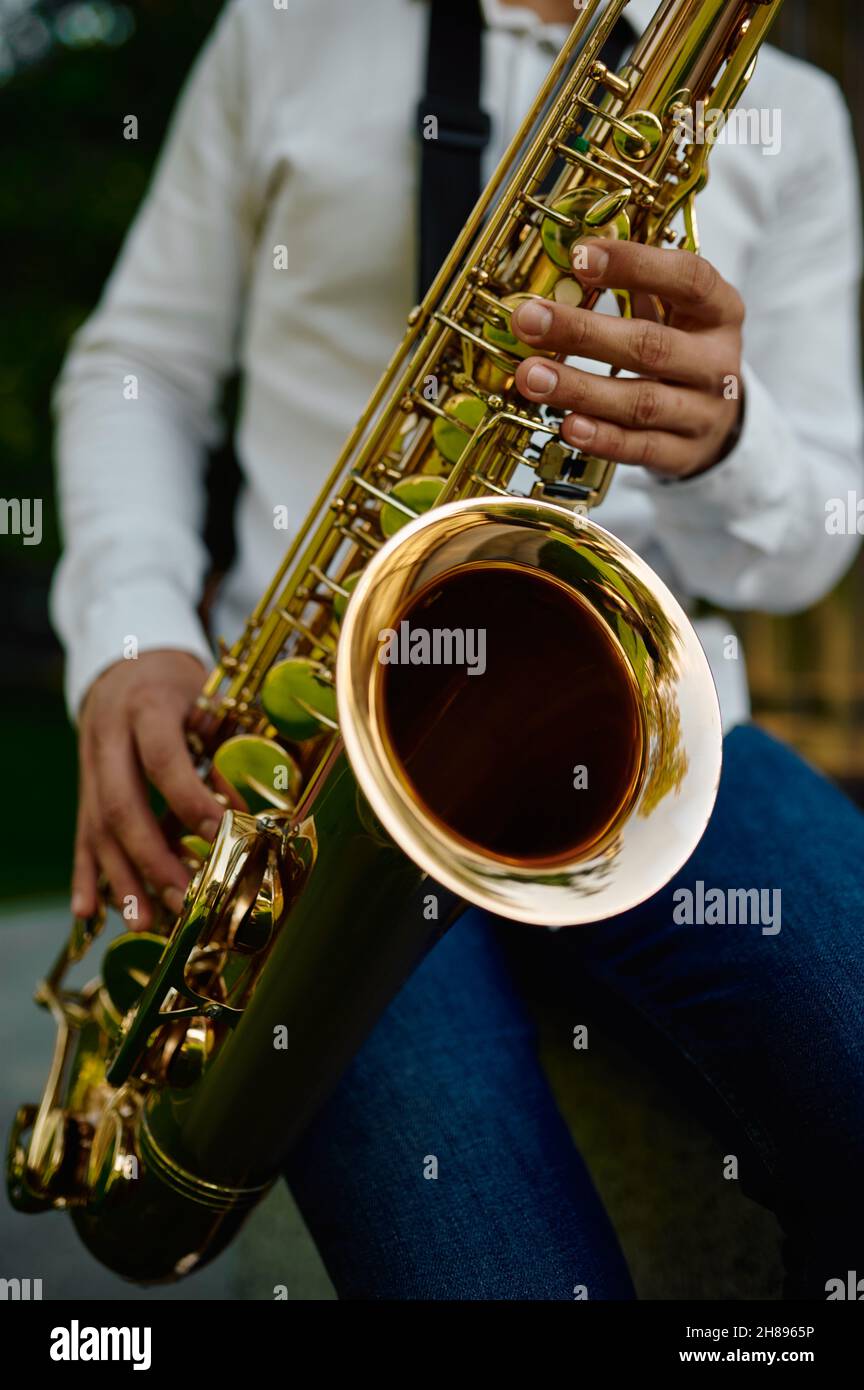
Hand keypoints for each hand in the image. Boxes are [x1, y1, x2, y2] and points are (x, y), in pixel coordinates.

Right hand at [73, 650, 225, 929]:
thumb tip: (251, 806)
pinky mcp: (83, 787)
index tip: (220, 833)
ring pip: (97, 828)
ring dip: (121, 879)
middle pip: (120, 804)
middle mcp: (108, 737)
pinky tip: (87, 911)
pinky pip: (80, 834)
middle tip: (184, 898)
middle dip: (152, 858)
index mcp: (146, 707)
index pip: (162, 759)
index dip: (188, 798)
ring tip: (144, 921)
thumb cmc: (180, 683)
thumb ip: (228, 742)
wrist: (126, 662)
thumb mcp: (209, 695)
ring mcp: (89, 765)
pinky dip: (85, 875)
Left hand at [511, 238, 744, 477]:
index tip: (580, 255)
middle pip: (651, 346)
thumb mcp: (678, 310)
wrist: (720, 420)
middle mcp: (717, 362)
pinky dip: (602, 439)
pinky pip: (639, 448)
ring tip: (530, 376)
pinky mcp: (685, 455)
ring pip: (641, 403)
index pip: (687, 279)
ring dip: (581, 389)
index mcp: (721, 311)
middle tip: (529, 320)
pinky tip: (567, 425)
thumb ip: (636, 284)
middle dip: (583, 333)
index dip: (634, 264)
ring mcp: (703, 413)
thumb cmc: (686, 349)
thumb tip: (571, 257)